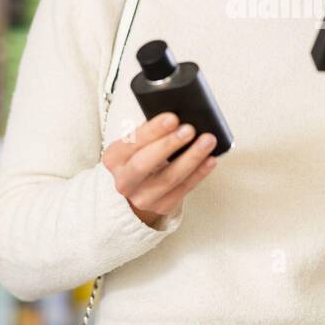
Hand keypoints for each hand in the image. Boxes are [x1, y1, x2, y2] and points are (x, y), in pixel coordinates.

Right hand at [101, 112, 217, 227]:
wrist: (138, 187)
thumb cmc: (140, 155)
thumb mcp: (136, 142)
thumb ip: (152, 131)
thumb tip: (179, 119)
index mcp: (114, 159)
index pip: (132, 142)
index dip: (153, 130)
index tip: (172, 118)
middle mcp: (124, 181)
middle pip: (145, 164)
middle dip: (169, 145)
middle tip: (190, 129)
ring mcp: (141, 198)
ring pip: (169, 179)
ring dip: (191, 158)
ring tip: (207, 141)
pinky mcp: (161, 207)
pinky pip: (183, 189)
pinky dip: (199, 173)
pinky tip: (210, 159)